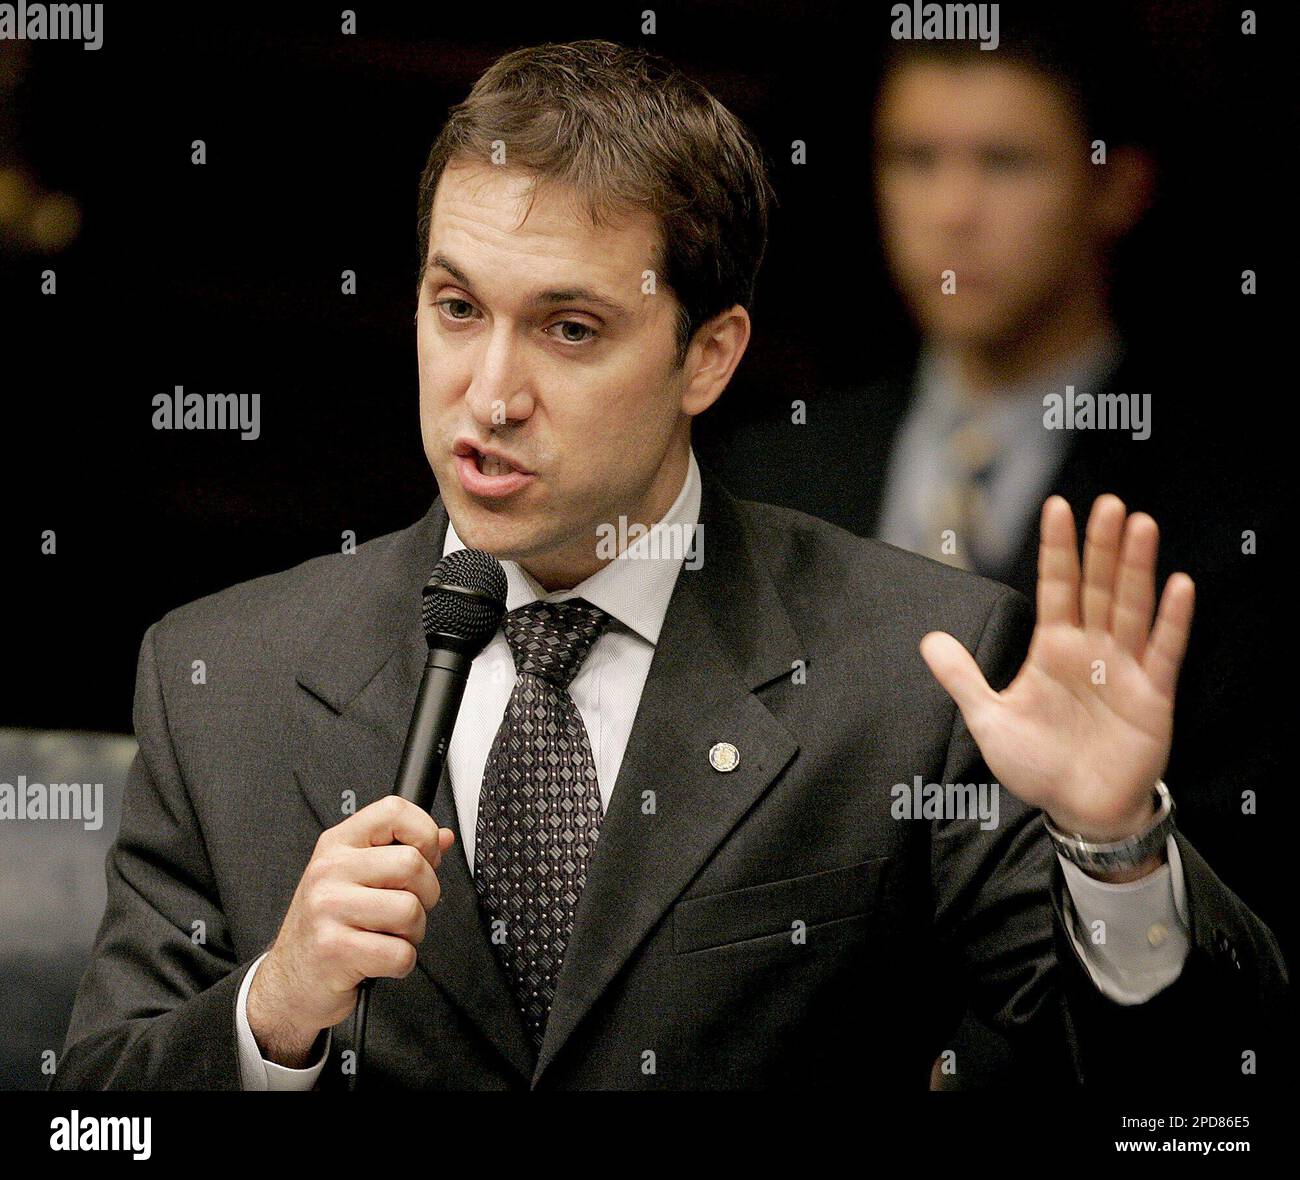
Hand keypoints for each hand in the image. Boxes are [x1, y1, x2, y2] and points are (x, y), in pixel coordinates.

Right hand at [248, 795, 454, 1065]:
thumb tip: (444, 838)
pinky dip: (401, 963)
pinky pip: (400, 953)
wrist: (287, 983)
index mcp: (337, 844)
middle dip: (426, 894)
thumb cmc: (327, 927)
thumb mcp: (354, 879)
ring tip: (388, 936)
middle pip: (412, 863)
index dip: (425, 833)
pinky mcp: (334, 949)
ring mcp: (328, 908)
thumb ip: (399, 854)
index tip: (426, 857)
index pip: (394, 811)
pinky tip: (379, 959)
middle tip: (405, 910)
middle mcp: (329, 870)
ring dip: (413, 933)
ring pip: (410, 909)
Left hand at [919, 494, 1193, 850]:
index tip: (1057, 507)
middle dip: (1102, 546)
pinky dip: (1171, 620)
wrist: (1078, 811)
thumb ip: (963, 678)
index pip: (1056, 586)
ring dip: (1136, 568)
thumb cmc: (1037, 764)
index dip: (1057, 549)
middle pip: (1098, 587)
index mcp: (1053, 648)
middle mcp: (1091, 649)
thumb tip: (928, 640)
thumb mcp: (989, 720)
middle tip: (1109, 503)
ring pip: (1131, 607)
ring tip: (1141, 525)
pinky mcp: (1152, 696)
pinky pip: (1164, 652)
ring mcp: (1124, 669)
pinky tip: (1178, 586)